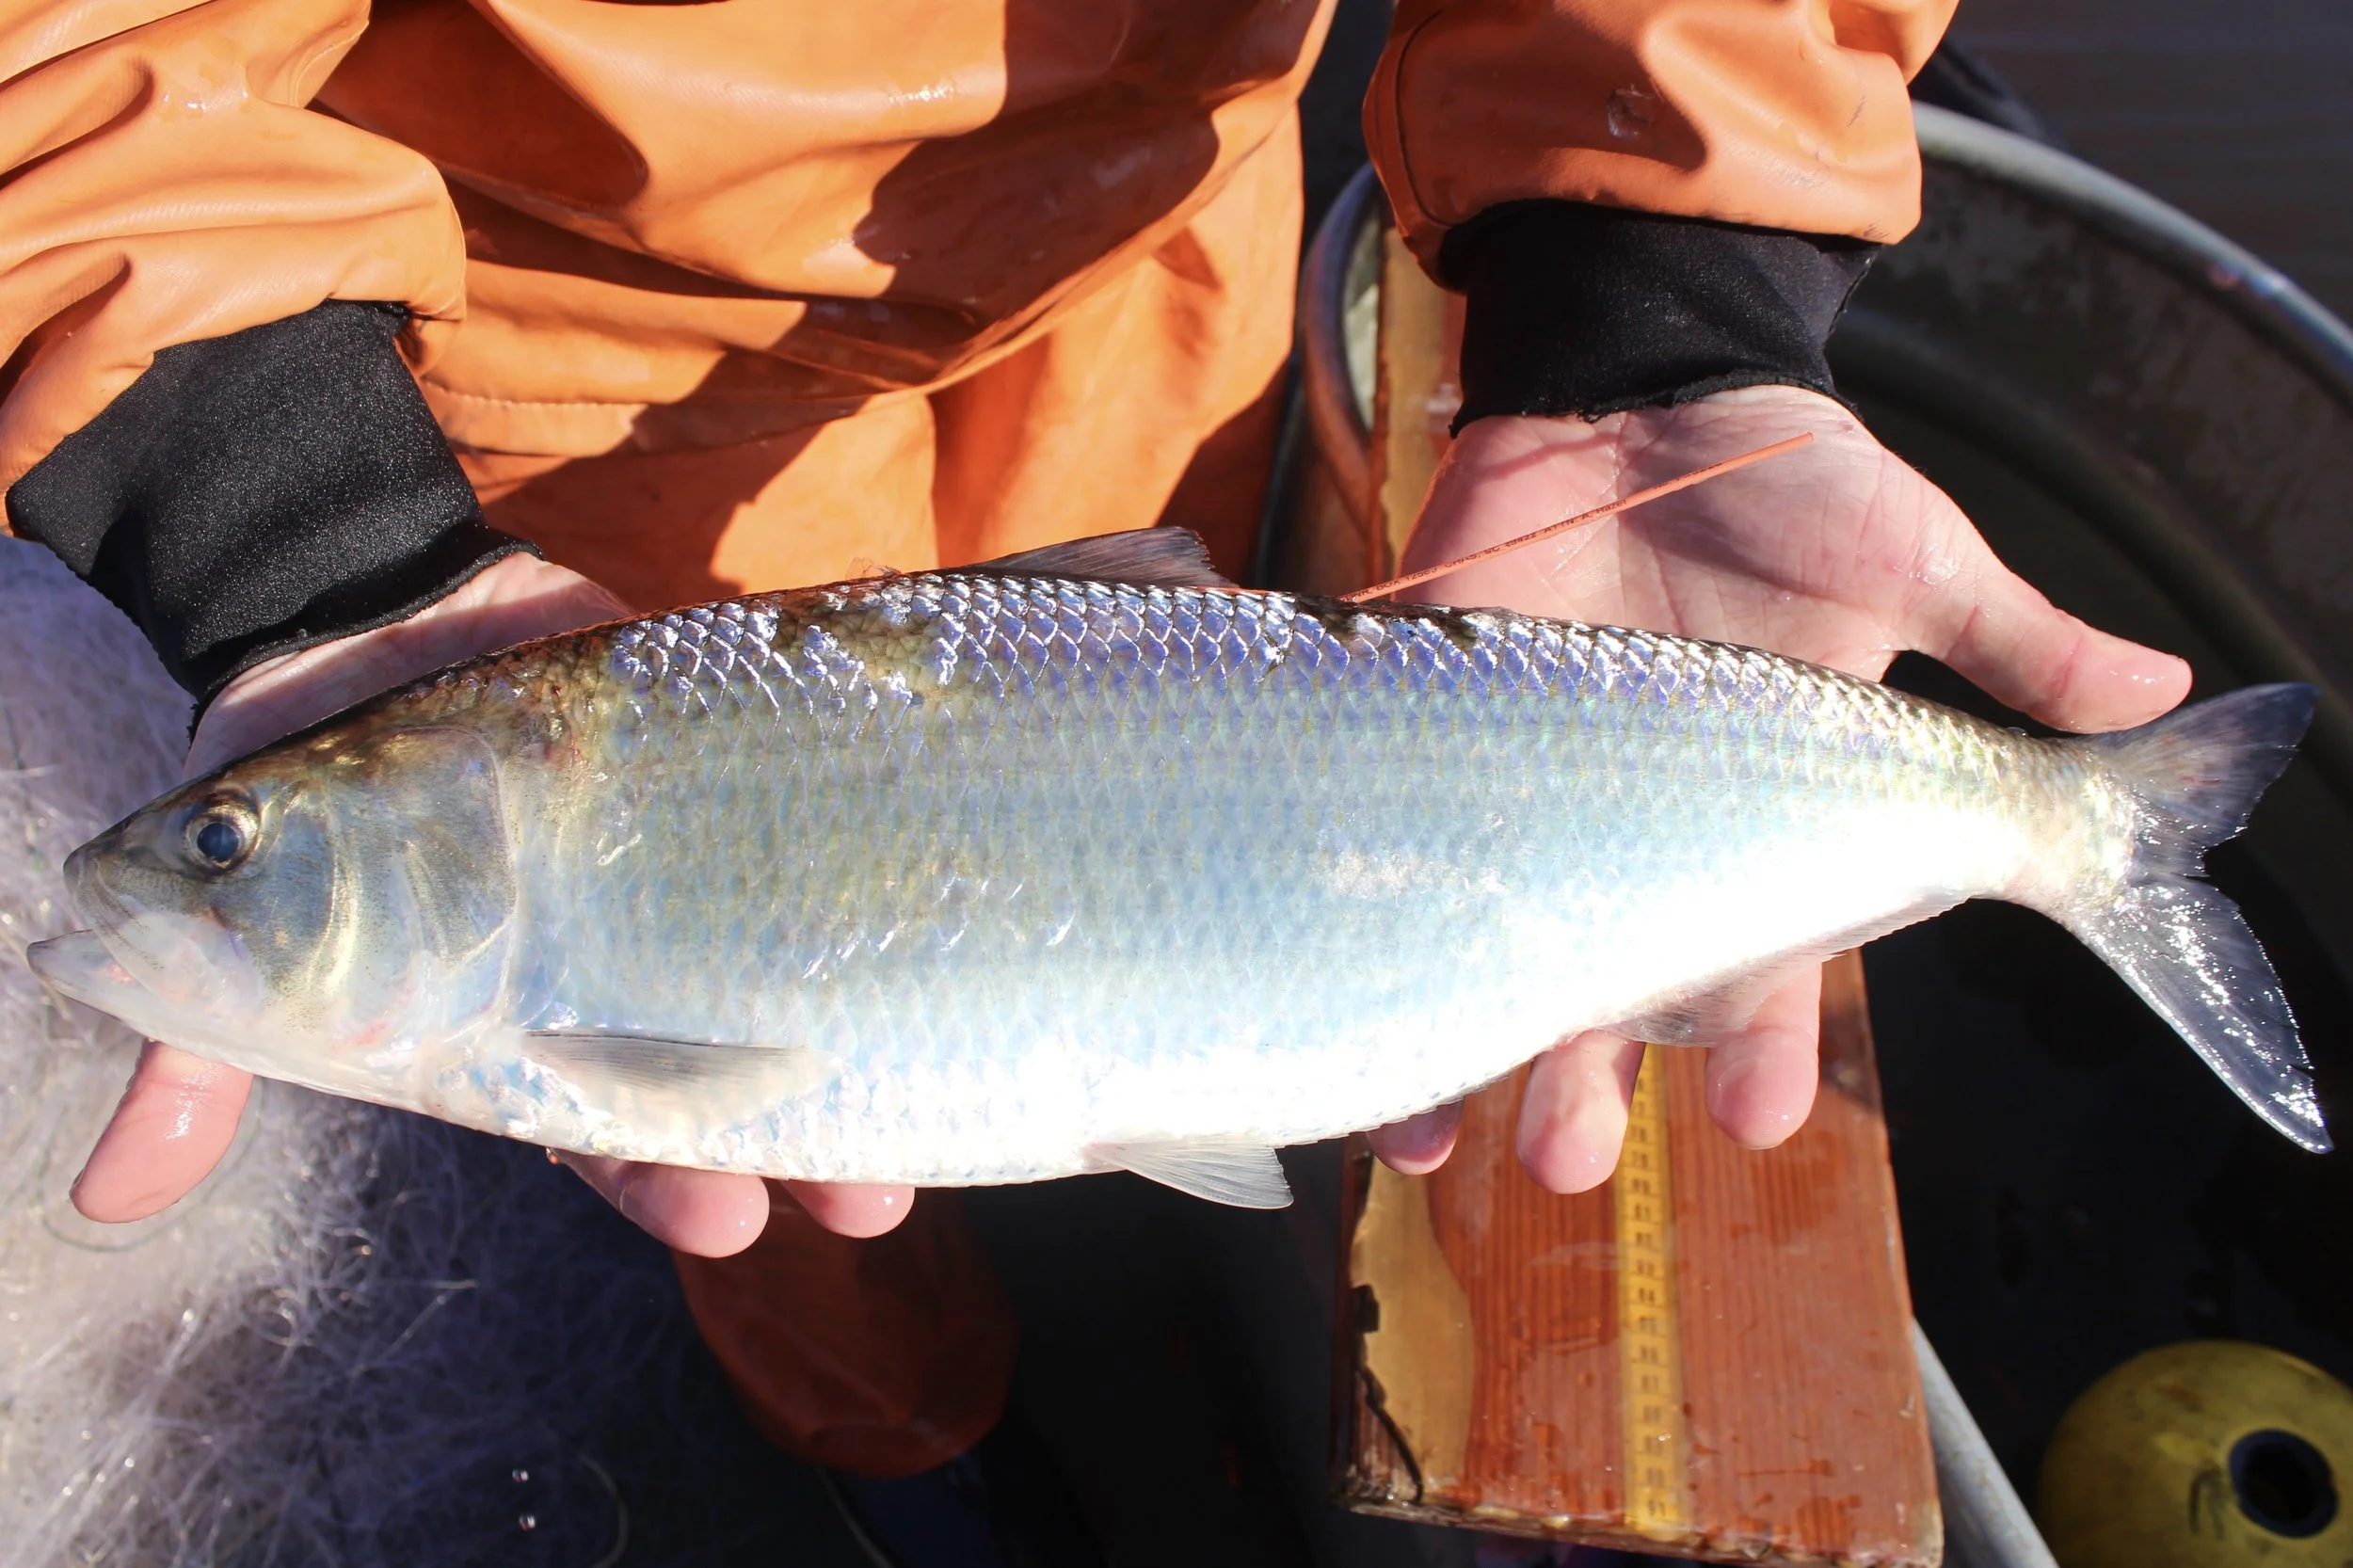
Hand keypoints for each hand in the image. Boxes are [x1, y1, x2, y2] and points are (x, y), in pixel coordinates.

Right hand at [67, 554, 912, 1253]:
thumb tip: (103, 1197)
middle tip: (866, 1197)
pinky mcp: (728, 765)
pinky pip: (814, 837)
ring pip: (782, 980)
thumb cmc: (290, 756)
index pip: (597, 1122)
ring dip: (858, 1054)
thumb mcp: (228, 905)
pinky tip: (954, 917)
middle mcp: (615, 959)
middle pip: (719, 1078)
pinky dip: (871, 877)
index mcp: (512, 1013)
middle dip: (793, 1143)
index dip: (660, 1179)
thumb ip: (195, 1045)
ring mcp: (683, 866)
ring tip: (927, 1113)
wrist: (361, 584)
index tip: (725, 1216)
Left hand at [1367, 386, 2191, 1190]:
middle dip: (1588, 1086)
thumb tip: (2165, 701)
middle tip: (1566, 1156)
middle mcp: (1630, 834)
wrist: (1644, 378)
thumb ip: (2014, 641)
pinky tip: (1330, 999)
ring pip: (1487, 957)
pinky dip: (1354, 926)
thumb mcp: (1913, 555)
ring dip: (1456, 1050)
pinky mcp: (1428, 733)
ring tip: (1424, 1141)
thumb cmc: (1788, 479)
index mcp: (1753, 820)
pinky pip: (1388, 855)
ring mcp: (1523, 794)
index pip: (1768, 967)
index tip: (1757, 1117)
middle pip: (1608, 998)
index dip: (1766, 1047)